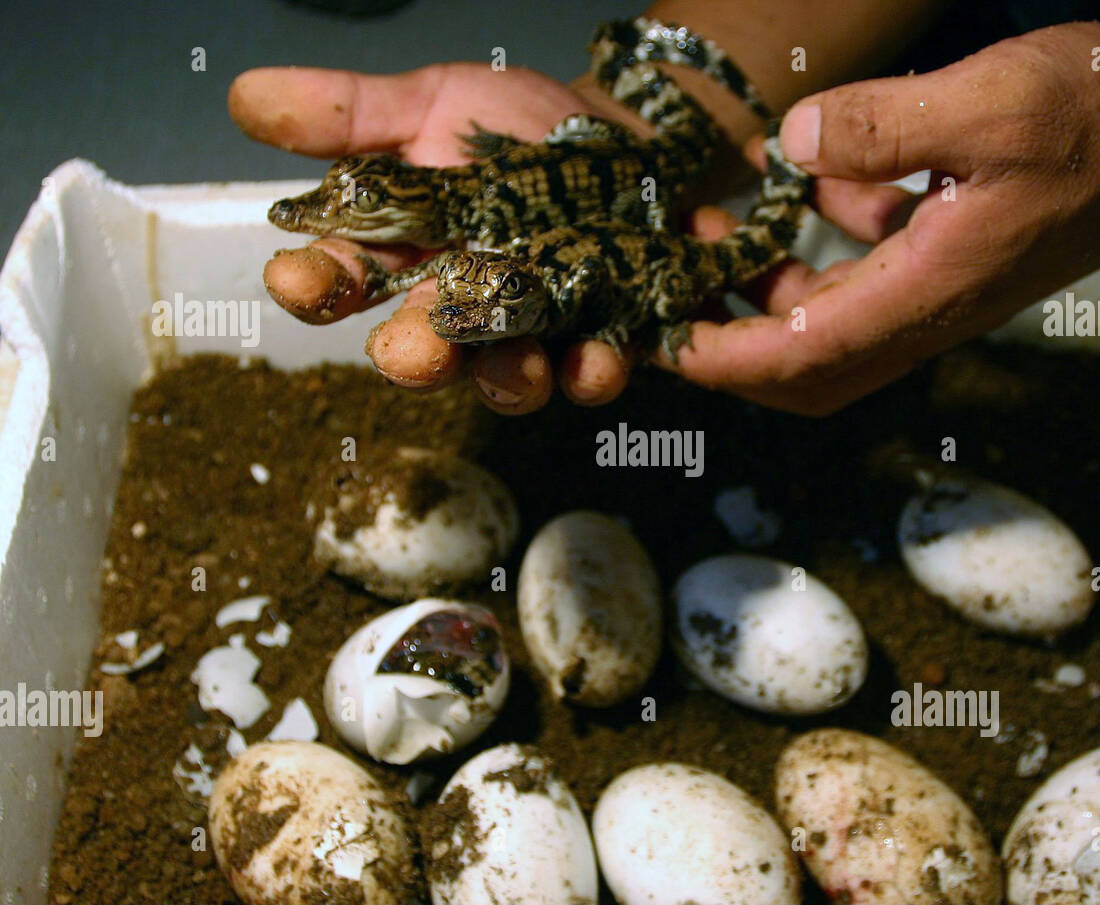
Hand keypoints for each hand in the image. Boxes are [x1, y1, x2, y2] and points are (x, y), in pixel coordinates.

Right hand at [230, 63, 651, 413]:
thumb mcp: (433, 106)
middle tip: (412, 353)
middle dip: (416, 356)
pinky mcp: (601, 344)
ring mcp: (531, 337)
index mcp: (401, 260)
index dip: (312, 286)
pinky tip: (607, 356)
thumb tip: (244, 94)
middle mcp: (459, 314)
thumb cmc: (512, 132)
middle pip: (424, 351)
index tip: (294, 280)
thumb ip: (351, 114)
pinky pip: (597, 370)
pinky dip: (599, 368)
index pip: (340, 284)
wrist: (618, 143)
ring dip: (512, 378)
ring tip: (526, 364)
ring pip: (510, 377)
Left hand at [656, 23, 1099, 414]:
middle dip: (728, 342)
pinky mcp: (944, 258)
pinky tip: (799, 175)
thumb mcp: (990, 106)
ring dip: (760, 288)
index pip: (800, 355)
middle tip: (668, 296)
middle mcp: (924, 307)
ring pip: (824, 320)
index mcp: (926, 291)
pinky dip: (816, 238)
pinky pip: (860, 268)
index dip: (723, 357)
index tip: (661, 339)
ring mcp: (934, 288)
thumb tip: (789, 147)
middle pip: (802, 366)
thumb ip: (886, 127)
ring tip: (706, 230)